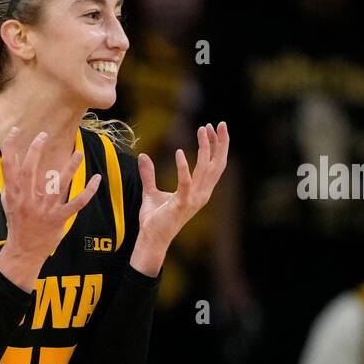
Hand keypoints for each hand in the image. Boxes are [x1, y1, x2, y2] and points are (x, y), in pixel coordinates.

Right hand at [0, 127, 102, 290]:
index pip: (8, 166)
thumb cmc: (17, 223)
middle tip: (43, 135)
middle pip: (29, 171)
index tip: (15, 131)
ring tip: (79, 153)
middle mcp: (27, 200)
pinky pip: (76, 203)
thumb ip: (11, 182)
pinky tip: (96, 179)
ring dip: (70, 168)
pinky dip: (88, 191)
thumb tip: (12, 159)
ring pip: (57, 185)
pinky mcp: (58, 218)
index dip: (11, 147)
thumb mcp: (8, 202)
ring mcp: (44, 209)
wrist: (24, 250)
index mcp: (14, 194)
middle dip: (35, 151)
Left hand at [131, 122, 229, 275]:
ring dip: (205, 148)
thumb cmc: (154, 219)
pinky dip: (183, 167)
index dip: (216, 147)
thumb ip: (149, 174)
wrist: (150, 239)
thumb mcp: (150, 191)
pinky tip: (178, 152)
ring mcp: (193, 200)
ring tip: (202, 129)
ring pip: (205, 169)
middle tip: (219, 123)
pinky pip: (185, 182)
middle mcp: (201, 195)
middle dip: (220, 143)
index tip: (213, 128)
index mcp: (198, 192)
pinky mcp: (181, 204)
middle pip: (216, 164)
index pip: (213, 165)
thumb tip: (143, 156)